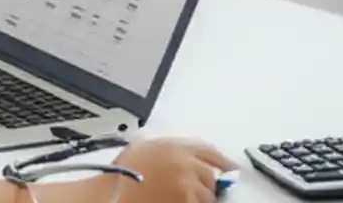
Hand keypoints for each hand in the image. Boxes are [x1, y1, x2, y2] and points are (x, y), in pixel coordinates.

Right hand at [112, 138, 236, 202]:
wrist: (111, 196)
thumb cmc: (118, 175)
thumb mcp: (139, 148)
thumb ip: (163, 148)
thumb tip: (180, 155)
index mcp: (173, 146)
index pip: (208, 151)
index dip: (222, 161)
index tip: (231, 169)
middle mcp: (184, 163)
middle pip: (211, 175)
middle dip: (206, 184)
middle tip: (195, 190)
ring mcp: (186, 185)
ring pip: (207, 195)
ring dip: (199, 199)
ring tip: (181, 198)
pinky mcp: (186, 201)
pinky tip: (179, 200)